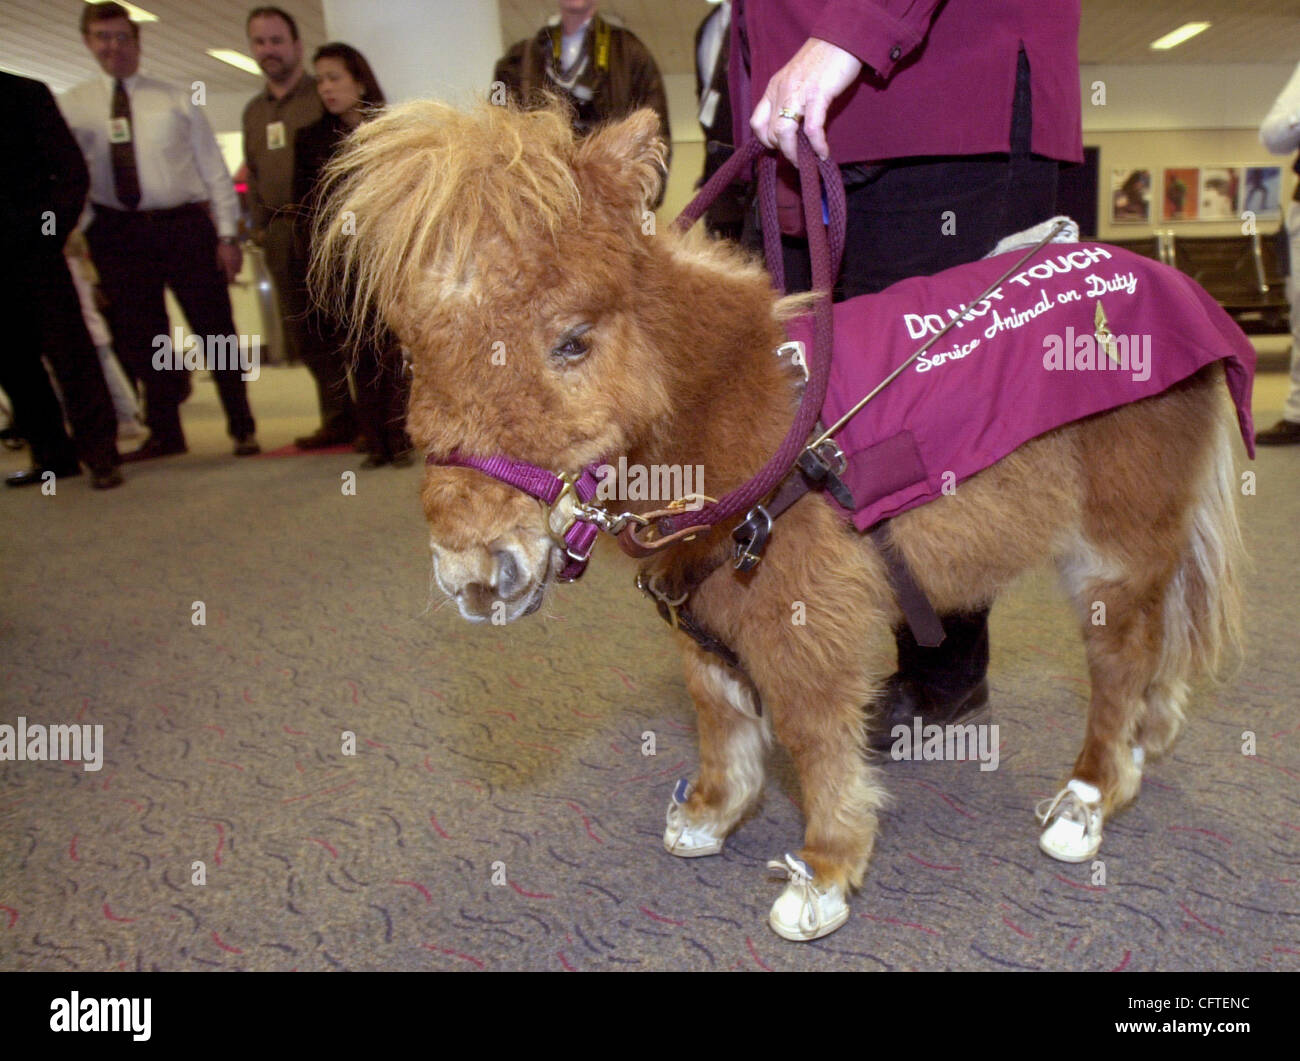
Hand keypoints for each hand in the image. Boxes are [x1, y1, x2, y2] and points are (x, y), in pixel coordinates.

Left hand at [217, 241, 241, 282]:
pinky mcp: (242, 256)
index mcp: (229, 265)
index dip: (230, 279)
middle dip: (233, 274)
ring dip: (236, 270)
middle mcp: (236, 264)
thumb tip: (219, 269)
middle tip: (230, 275)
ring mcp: (240, 260)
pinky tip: (235, 262)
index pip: (231, 275)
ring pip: (239, 268)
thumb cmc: (222, 248)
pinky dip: (238, 264)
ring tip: (233, 269)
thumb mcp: (218, 256)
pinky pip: (241, 263)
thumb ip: (219, 263)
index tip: (229, 282)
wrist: (230, 239)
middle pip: (236, 273)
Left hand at [751, 38, 862, 162]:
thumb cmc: (823, 58)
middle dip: (782, 150)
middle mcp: (781, 91)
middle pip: (770, 132)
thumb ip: (790, 98)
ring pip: (784, 133)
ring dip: (793, 154)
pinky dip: (817, 145)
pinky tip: (823, 154)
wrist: (841, 37)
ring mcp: (798, 93)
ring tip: (805, 163)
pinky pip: (811, 129)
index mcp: (774, 88)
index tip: (780, 147)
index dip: (765, 140)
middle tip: (796, 158)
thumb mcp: (797, 78)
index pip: (757, 122)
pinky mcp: (817, 94)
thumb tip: (794, 125)